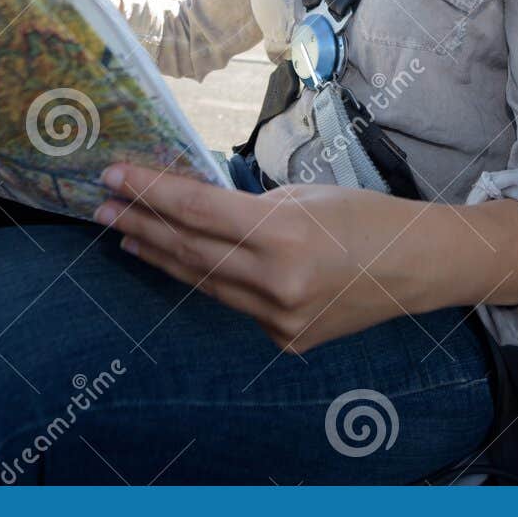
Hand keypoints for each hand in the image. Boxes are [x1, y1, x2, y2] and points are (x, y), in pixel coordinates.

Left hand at [93, 162, 433, 352]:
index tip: (113, 177)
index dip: (148, 193)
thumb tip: (190, 207)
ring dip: (159, 256)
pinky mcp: (284, 339)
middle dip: (139, 224)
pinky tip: (182, 262)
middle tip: (102, 205)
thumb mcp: (300, 197)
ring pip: (202, 282)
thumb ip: (244, 210)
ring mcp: (278, 319)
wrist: (415, 268)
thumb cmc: (362, 218)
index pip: (195, 212)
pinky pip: (233, 303)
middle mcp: (276, 283)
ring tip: (125, 234)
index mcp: (282, 236)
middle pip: (188, 250)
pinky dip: (207, 279)